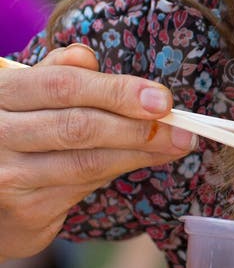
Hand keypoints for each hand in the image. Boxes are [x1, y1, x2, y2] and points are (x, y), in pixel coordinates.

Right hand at [0, 44, 195, 259]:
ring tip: (177, 144)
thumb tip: (86, 56)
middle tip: (182, 127)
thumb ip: (56, 74)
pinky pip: (85, 187)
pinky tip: (146, 160)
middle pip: (79, 127)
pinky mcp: (26, 211)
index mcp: (1, 94)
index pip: (61, 86)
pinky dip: (121, 170)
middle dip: (138, 127)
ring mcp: (9, 177)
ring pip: (88, 162)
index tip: (161, 98)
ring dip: (141, 152)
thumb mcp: (25, 94)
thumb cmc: (15, 131)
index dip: (116, 91)